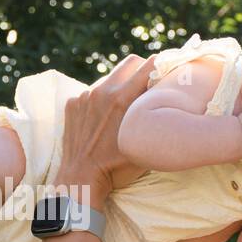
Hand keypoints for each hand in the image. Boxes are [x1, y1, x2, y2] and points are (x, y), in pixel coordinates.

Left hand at [53, 53, 156, 205]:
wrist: (81, 178)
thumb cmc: (117, 167)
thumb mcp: (145, 142)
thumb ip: (156, 118)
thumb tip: (168, 101)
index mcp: (122, 98)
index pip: (149, 65)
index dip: (162, 67)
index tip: (167, 73)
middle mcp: (102, 91)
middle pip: (130, 63)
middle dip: (142, 70)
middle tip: (147, 85)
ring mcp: (84, 96)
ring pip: (109, 78)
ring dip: (120, 86)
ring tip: (123, 108)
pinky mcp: (72, 103)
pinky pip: (91, 92)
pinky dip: (100, 100)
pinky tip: (102, 119)